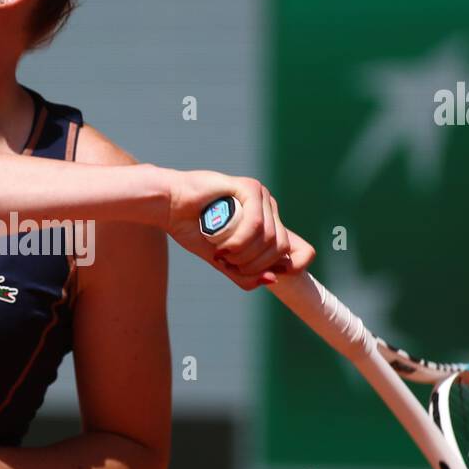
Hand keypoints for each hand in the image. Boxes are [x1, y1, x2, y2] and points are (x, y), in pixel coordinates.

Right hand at [166, 171, 314, 289]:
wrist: (169, 206)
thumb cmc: (192, 229)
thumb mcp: (223, 261)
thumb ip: (245, 274)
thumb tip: (273, 280)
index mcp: (268, 224)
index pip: (300, 250)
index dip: (291, 267)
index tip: (268, 276)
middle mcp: (269, 209)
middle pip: (281, 248)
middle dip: (254, 264)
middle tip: (228, 263)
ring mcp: (261, 196)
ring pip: (269, 238)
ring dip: (243, 254)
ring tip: (221, 252)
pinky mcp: (249, 188)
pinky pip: (256, 225)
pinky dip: (239, 241)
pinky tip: (223, 245)